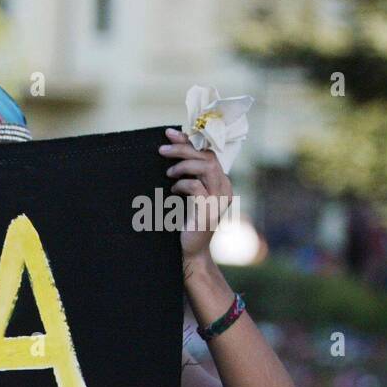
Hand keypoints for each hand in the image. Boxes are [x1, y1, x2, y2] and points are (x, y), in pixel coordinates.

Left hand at [158, 127, 231, 258]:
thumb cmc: (186, 224)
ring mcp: (219, 199)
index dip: (190, 142)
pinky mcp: (209, 210)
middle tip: (162, 148)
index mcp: (220, 182)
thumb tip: (172, 154)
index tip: (170, 134)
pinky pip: (196, 187)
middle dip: (184, 148)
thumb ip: (187, 177)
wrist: (190, 252)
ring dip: (184, 164)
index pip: (208, 154)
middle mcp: (224, 188)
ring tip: (168, 172)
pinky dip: (182, 184)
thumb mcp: (187, 196)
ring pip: (206, 167)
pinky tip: (173, 190)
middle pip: (208, 157)